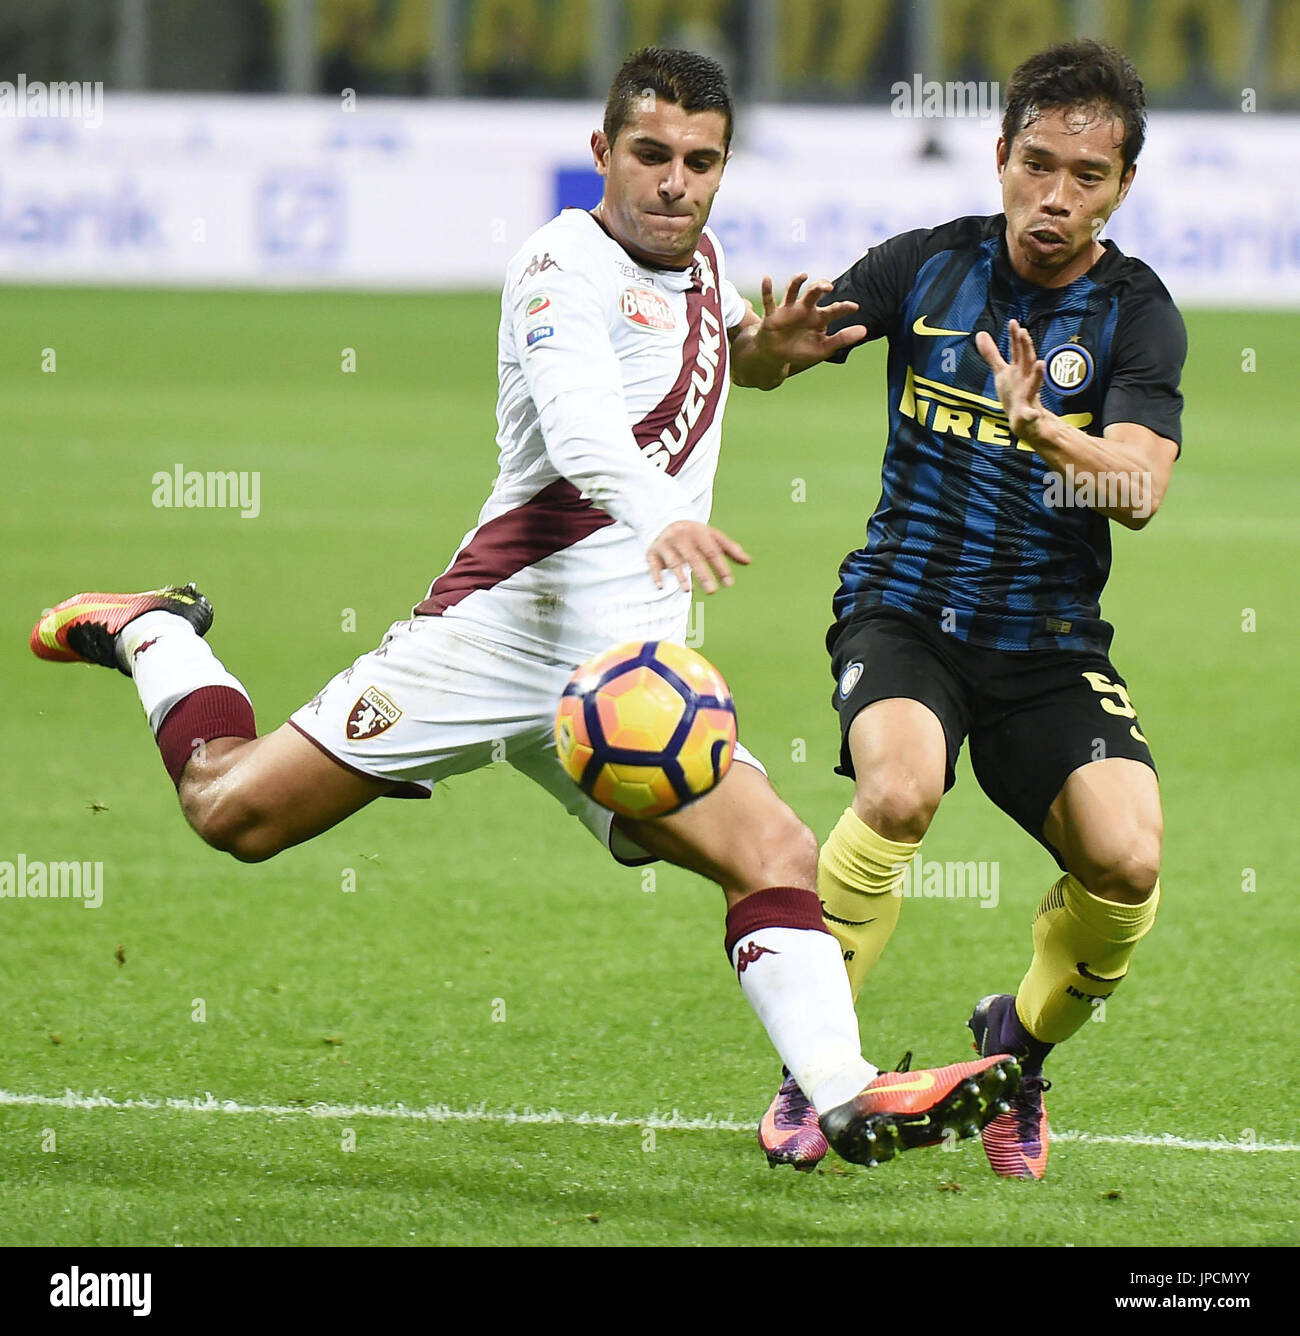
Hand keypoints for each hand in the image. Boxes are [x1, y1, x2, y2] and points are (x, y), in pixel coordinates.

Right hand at [647, 520, 750, 594]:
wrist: (665, 519)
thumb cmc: (694, 533)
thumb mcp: (712, 536)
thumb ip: (729, 548)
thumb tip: (748, 561)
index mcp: (698, 533)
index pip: (712, 552)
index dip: (721, 567)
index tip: (729, 583)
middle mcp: (681, 537)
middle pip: (693, 558)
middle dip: (703, 574)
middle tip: (712, 591)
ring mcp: (666, 544)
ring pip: (673, 561)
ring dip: (680, 575)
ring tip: (688, 590)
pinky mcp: (652, 551)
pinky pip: (653, 564)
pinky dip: (657, 575)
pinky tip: (661, 587)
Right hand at [754, 273, 866, 370]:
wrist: (776, 356)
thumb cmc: (801, 350)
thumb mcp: (823, 348)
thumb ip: (843, 339)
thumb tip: (864, 330)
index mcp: (818, 318)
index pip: (833, 310)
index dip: (844, 307)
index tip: (854, 307)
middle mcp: (804, 310)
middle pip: (813, 293)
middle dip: (820, 286)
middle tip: (828, 287)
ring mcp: (788, 310)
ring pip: (792, 291)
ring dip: (796, 282)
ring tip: (802, 276)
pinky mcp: (772, 315)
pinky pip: (768, 300)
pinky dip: (766, 289)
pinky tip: (767, 278)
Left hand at [976, 319, 1046, 441]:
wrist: (1025, 421)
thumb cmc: (1014, 393)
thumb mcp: (1002, 372)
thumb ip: (992, 354)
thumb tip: (980, 333)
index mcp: (1019, 370)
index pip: (1017, 350)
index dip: (1015, 337)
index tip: (1013, 322)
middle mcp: (1025, 379)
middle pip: (1026, 361)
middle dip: (1026, 347)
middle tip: (1024, 332)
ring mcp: (1028, 396)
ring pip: (1034, 384)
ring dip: (1037, 374)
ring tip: (1040, 363)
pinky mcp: (1026, 414)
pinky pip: (1030, 415)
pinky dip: (1032, 415)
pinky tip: (1034, 415)